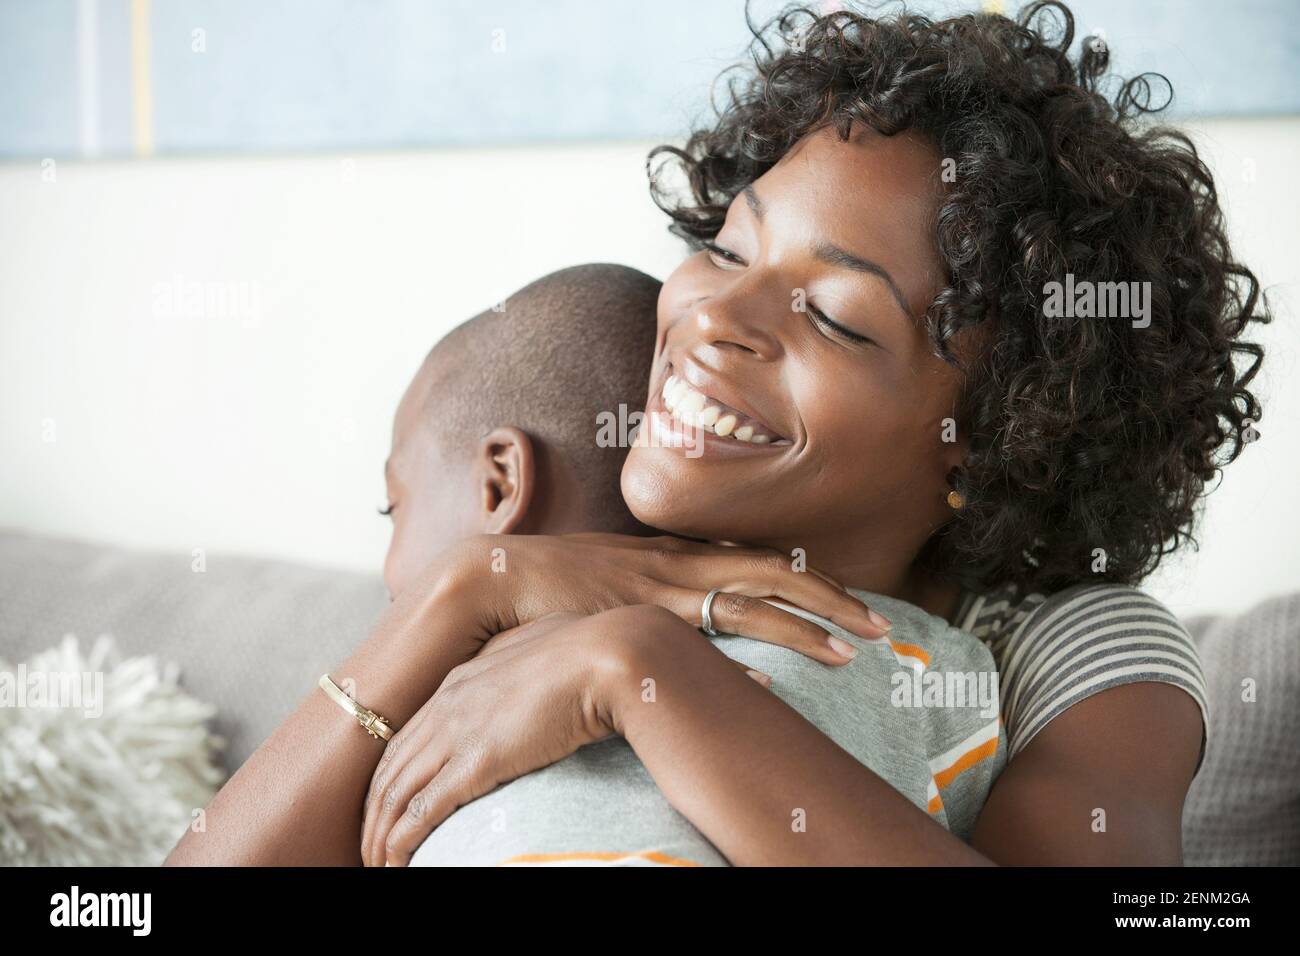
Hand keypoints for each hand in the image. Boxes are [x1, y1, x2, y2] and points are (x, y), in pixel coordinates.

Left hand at [360, 604, 760, 866]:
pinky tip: (395, 863)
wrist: (608, 655)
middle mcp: (448, 704)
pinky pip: (421, 812)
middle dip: (373, 814)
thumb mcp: (546, 653)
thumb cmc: (593, 651)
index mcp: (462, 679)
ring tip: (377, 865)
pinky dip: (401, 843)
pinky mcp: (476, 763)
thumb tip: (547, 675)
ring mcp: (458, 732)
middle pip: (389, 769)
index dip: (391, 776)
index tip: (387, 807)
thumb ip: (531, 667)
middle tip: (370, 846)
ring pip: (395, 795)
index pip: (406, 737)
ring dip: (380, 836)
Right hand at [441, 532, 891, 666]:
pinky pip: (703, 635)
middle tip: (880, 624)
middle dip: (831, 598)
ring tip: (852, 650)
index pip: (759, 559)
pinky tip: (774, 684)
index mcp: (673, 553)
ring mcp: (661, 588)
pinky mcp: (637, 615)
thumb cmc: (545, 583)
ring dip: (806, 626)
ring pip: (753, 600)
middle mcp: (677, 563)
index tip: (852, 600)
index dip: (809, 579)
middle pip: (775, 572)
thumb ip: (649, 596)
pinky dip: (742, 659)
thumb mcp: (610, 581)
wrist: (491, 578)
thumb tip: (686, 623)